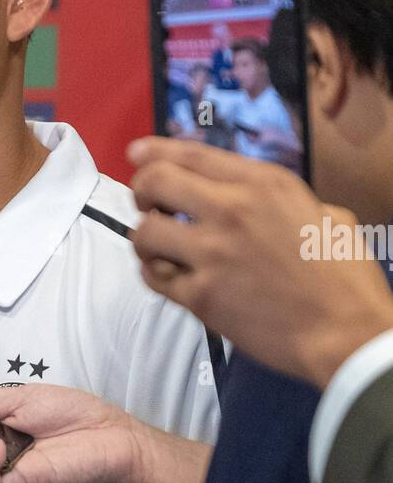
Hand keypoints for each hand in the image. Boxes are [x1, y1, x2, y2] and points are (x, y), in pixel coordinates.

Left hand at [127, 136, 392, 388]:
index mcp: (264, 184)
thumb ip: (280, 201)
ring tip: (159, 248)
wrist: (345, 330)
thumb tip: (256, 201)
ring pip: (144, 233)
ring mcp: (212, 254)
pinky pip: (154, 278)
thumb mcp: (322, 214)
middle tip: (149, 207)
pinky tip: (167, 276)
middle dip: (142, 192)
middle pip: (155, 183)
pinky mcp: (201, 296)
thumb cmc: (344, 275)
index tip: (137, 155)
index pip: (192, 154)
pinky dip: (154, 275)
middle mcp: (232, 209)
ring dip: (145, 239)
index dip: (155, 152)